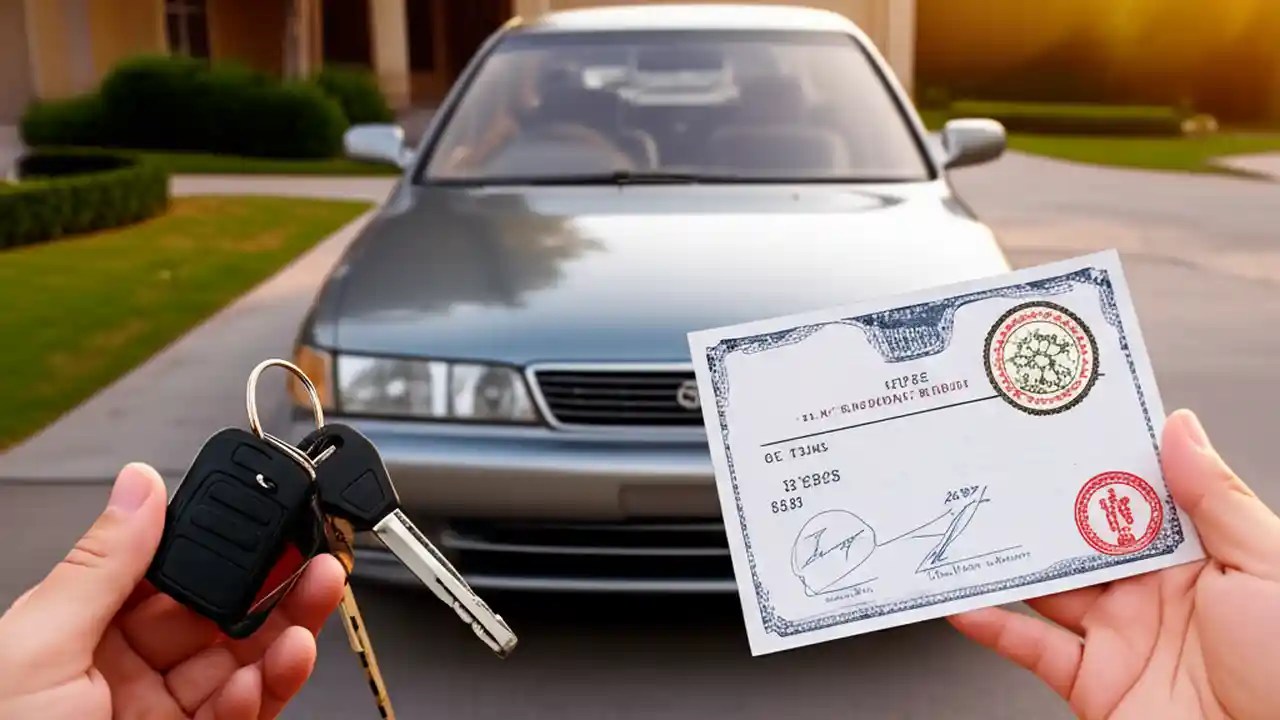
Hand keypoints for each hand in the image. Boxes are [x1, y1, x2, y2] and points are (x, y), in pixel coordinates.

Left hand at [0, 463, 345, 718]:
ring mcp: (162, 717)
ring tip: (319, 600)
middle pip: (221, 617)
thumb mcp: (37, 645)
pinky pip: (245, 715)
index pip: (170, 573)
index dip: (222, 546)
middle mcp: (125, 673)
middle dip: (274, 586)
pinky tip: (280, 665)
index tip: (265, 519)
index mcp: (81, 632)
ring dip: (288, 632)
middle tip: (315, 559)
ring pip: (245, 664)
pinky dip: (271, 689)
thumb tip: (138, 485)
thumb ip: (102, 566)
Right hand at [949, 409, 1279, 718]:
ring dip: (1010, 559)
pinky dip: (994, 626)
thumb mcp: (1269, 568)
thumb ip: (1217, 500)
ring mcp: (1120, 638)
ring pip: (1048, 587)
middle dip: (1042, 502)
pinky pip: (1033, 648)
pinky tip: (968, 602)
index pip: (1139, 497)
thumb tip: (1180, 430)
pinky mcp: (1093, 683)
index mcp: (1199, 560)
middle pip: (1082, 537)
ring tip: (974, 524)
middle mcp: (1153, 595)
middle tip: (1001, 465)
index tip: (1064, 424)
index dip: (1103, 461)